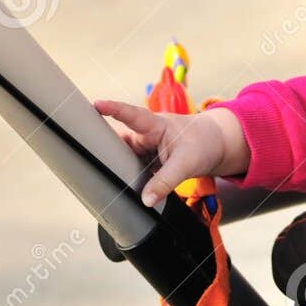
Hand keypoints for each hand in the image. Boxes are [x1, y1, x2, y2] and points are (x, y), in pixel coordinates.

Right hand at [94, 99, 248, 208]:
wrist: (214, 146)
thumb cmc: (203, 144)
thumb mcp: (186, 164)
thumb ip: (166, 182)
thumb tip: (146, 200)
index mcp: (155, 125)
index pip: (131, 115)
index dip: (113, 109)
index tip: (96, 105)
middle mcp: (144, 134)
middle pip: (118, 140)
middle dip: (105, 147)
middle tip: (90, 156)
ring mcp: (143, 147)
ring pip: (122, 157)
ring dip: (117, 166)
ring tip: (109, 177)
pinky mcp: (144, 160)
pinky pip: (130, 168)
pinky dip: (128, 176)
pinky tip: (123, 184)